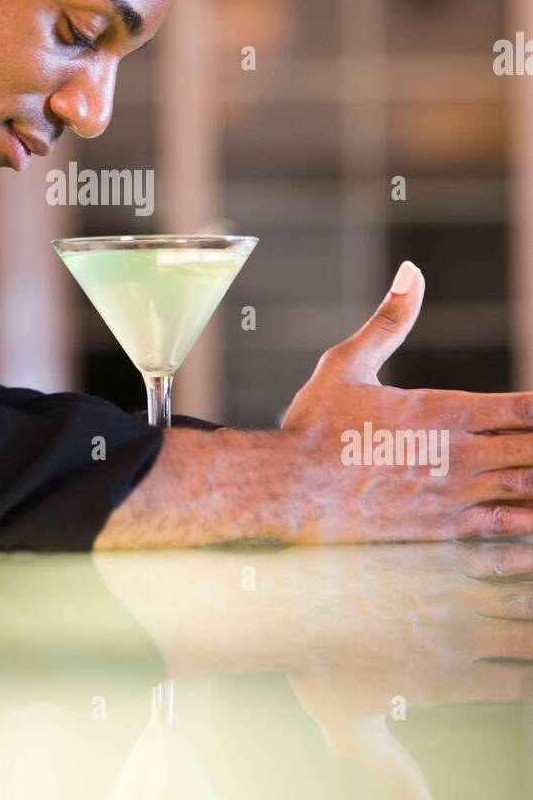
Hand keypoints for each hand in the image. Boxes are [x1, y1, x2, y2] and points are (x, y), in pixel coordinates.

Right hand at [274, 260, 532, 541]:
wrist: (291, 486)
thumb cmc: (315, 422)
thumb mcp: (349, 362)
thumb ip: (390, 320)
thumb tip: (410, 270)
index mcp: (442, 410)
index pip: (521, 408)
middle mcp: (458, 452)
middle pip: (532, 449)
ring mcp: (453, 493)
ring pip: (525, 487)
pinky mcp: (441, 527)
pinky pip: (503, 528)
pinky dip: (529, 523)